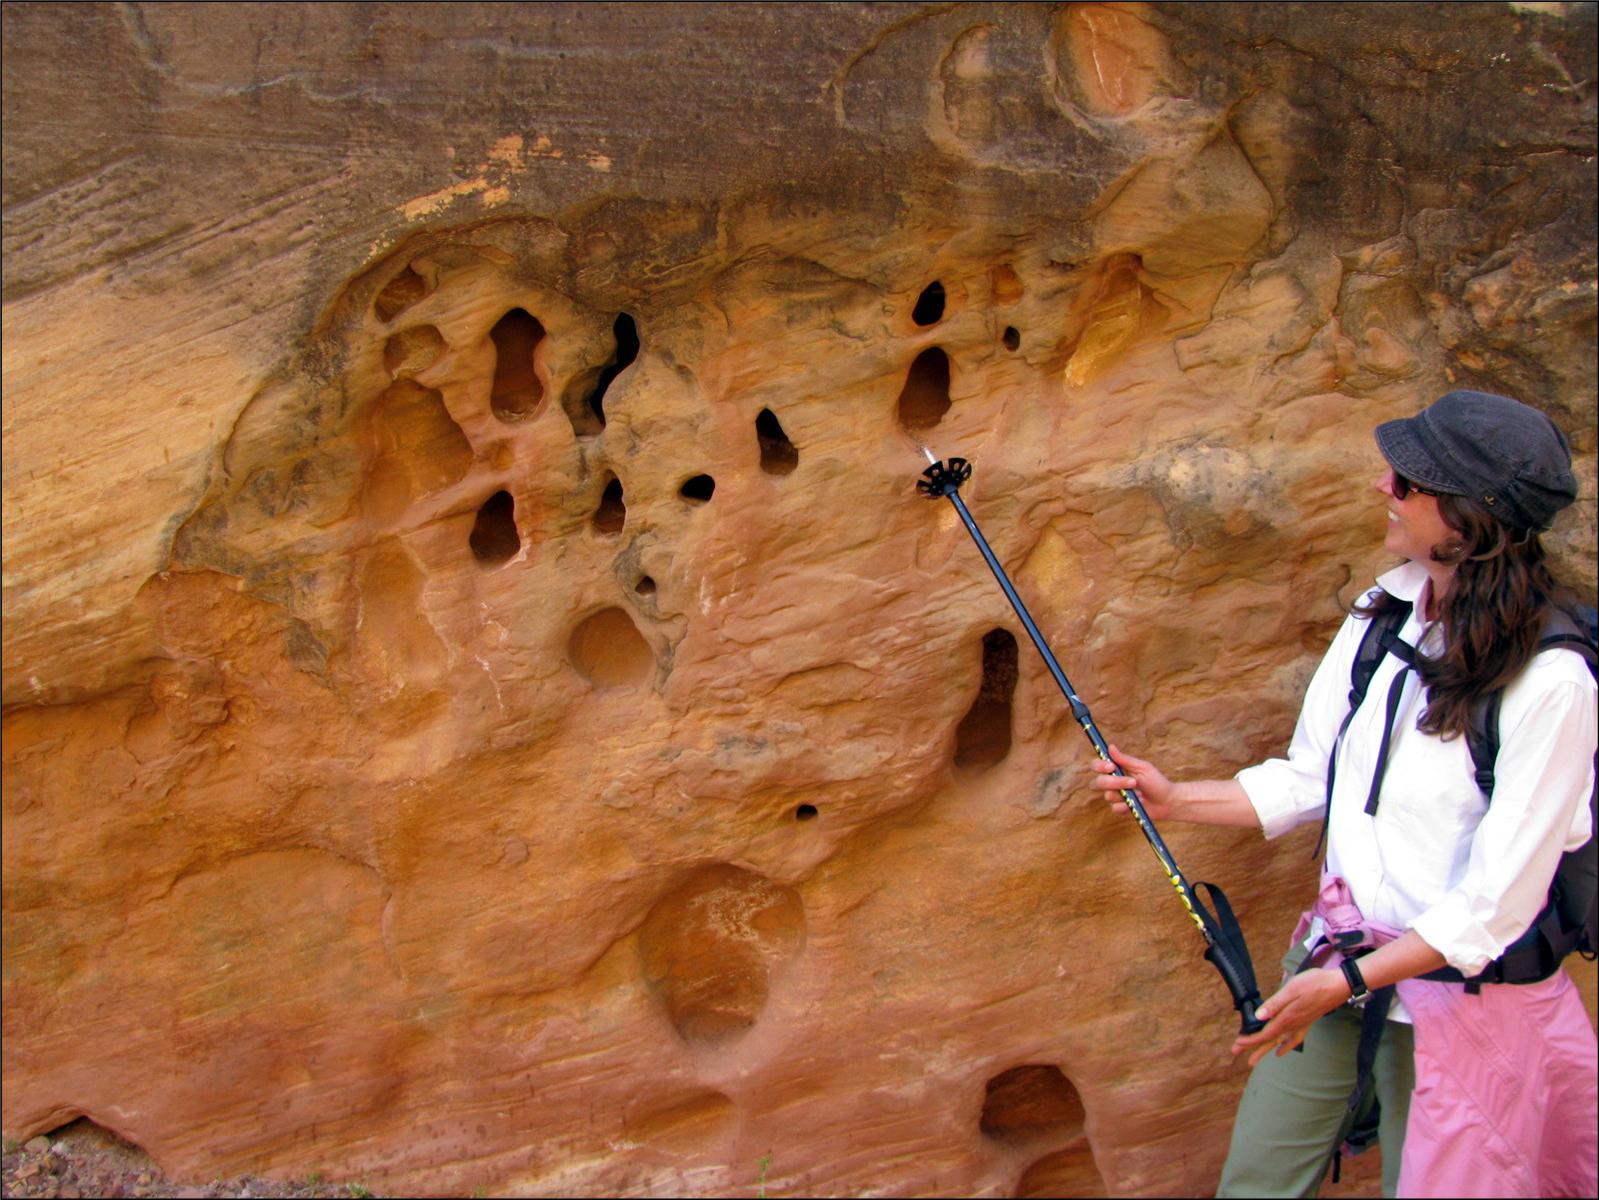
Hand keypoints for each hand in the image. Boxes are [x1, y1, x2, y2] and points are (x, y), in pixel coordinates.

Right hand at [1091, 744, 1173, 820]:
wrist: (1167, 801)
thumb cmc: (1156, 782)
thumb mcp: (1142, 768)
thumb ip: (1125, 760)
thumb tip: (1110, 747)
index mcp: (1116, 770)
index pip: (1097, 766)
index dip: (1099, 766)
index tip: (1111, 767)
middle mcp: (1112, 783)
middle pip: (1098, 782)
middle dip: (1115, 782)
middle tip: (1133, 782)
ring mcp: (1115, 797)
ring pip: (1107, 795)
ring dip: (1124, 794)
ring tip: (1138, 794)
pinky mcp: (1120, 809)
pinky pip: (1115, 808)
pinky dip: (1126, 806)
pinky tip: (1136, 804)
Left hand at [1230, 969, 1349, 1065]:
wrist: (1338, 985)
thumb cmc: (1314, 983)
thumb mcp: (1292, 989)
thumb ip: (1275, 1004)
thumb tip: (1259, 1017)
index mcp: (1287, 1017)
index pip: (1265, 1034)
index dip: (1250, 1040)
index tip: (1237, 1044)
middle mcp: (1293, 1024)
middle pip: (1269, 1040)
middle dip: (1252, 1047)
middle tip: (1236, 1052)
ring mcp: (1301, 1024)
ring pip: (1279, 1041)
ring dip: (1265, 1049)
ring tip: (1254, 1059)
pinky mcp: (1307, 1021)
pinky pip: (1294, 1038)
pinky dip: (1286, 1046)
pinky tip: (1280, 1052)